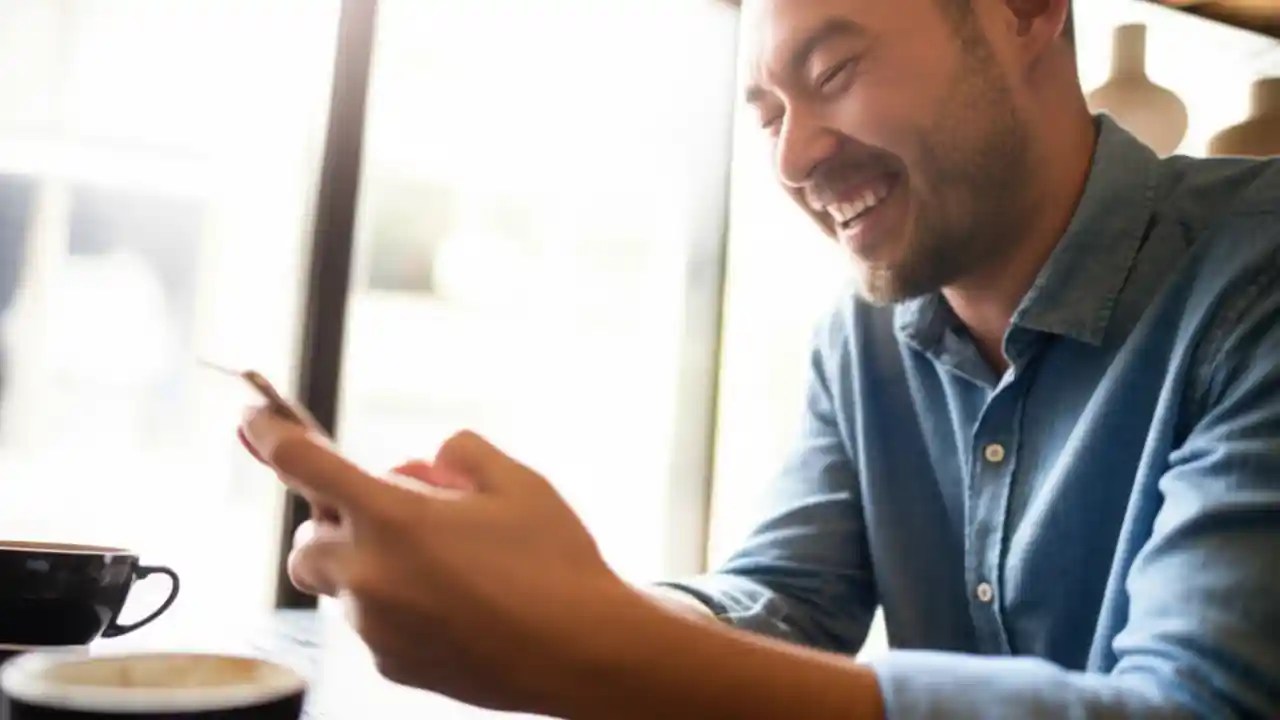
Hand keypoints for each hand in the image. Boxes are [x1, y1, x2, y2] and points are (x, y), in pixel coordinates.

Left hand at [239, 408, 634, 711]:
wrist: (583, 652)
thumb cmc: (554, 563)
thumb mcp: (516, 480)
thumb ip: (458, 454)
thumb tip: (424, 468)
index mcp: (393, 518)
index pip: (304, 464)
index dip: (271, 434)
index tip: (254, 418)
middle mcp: (370, 574)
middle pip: (307, 539)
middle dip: (335, 521)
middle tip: (396, 511)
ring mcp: (376, 627)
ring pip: (341, 584)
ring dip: (369, 563)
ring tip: (442, 564)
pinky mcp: (391, 665)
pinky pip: (372, 623)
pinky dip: (395, 604)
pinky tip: (454, 603)